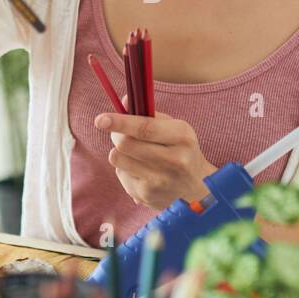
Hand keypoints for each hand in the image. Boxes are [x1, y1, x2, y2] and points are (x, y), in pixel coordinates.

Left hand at [94, 100, 216, 209]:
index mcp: (182, 137)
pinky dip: (125, 168)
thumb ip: (149, 114)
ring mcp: (159, 181)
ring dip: (120, 152)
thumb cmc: (182, 151)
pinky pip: (120, 173)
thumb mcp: (175, 129)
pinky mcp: (146, 195)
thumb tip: (123, 101)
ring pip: (118, 158)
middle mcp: (174, 161)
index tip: (101, 120)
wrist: (197, 189)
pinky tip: (141, 171)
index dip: (120, 122)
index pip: (145, 128)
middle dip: (116, 134)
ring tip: (135, 153)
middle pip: (126, 144)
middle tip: (120, 133)